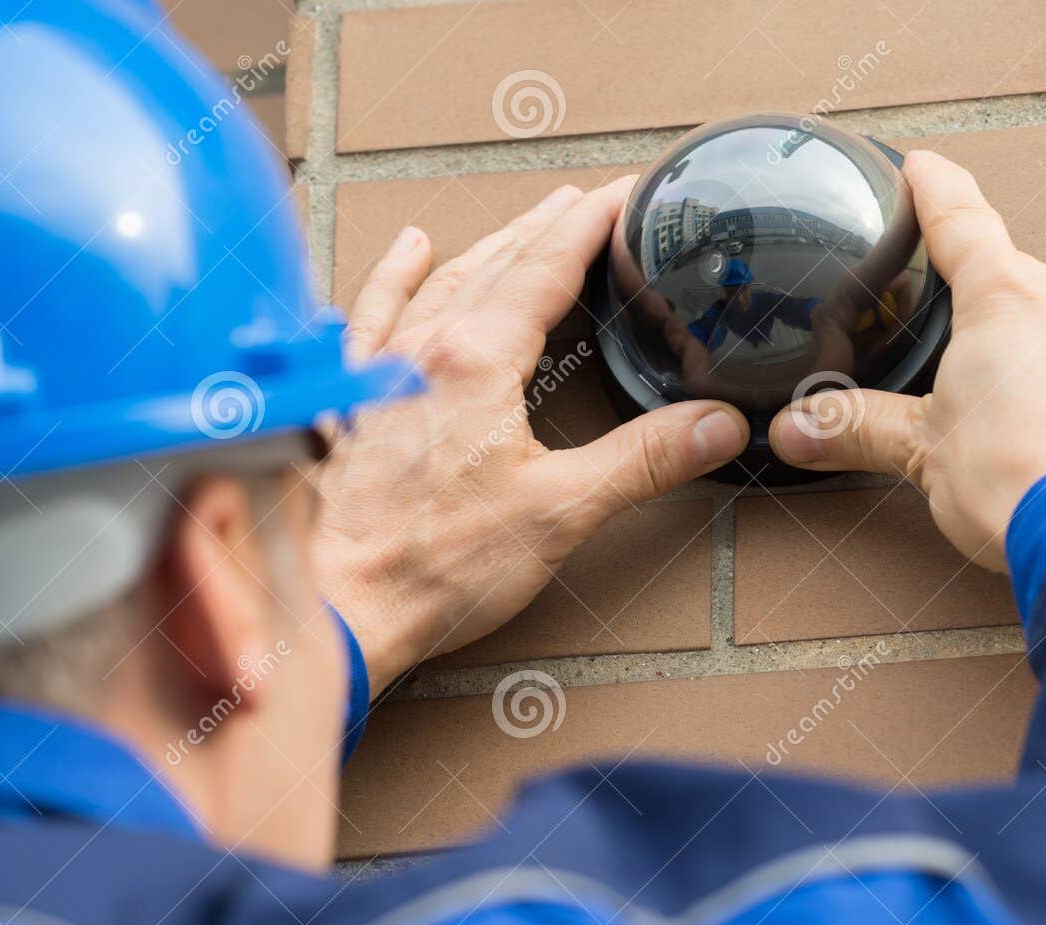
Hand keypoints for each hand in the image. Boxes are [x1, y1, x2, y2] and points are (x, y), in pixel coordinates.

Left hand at [313, 180, 749, 696]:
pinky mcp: (347, 405)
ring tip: (524, 222)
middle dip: (550, 227)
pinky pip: (370, 316)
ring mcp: (378, 373)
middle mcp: (422, 349)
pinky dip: (393, 278)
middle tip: (590, 202)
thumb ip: (642, 461)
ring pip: (439, 282)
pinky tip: (405, 255)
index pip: (549, 265)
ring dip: (488, 246)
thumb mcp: (559, 512)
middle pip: (497, 263)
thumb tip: (715, 426)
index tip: (628, 195)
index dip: (594, 224)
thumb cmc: (429, 566)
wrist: (330, 607)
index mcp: (477, 358)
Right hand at [768, 150, 1045, 570]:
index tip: (925, 167)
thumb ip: (858, 427)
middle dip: (1015, 335)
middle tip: (993, 399)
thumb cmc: (1019, 483)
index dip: (935, 190)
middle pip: (1034, 294)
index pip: (959, 221)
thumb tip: (794, 429)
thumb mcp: (922, 454)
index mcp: (1006, 297)